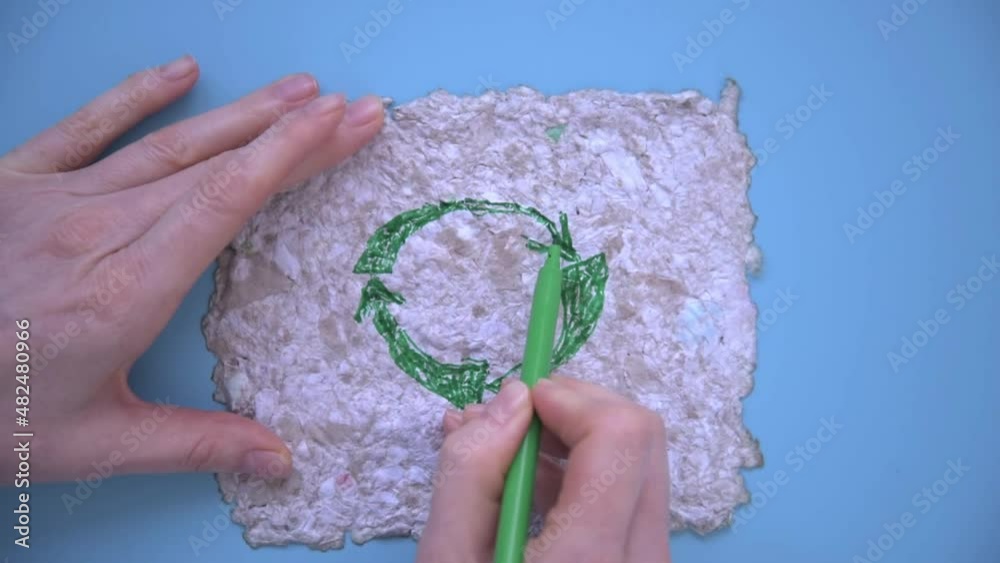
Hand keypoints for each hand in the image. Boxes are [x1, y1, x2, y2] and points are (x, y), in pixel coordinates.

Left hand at [0, 55, 383, 481]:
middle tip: (355, 108)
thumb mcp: (94, 444)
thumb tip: (281, 460)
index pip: (227, 202)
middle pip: (215, 166)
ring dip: (240, 113)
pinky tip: (182, 71)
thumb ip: (195, 444)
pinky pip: (84, 129)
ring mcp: (53, 200)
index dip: (291, 156)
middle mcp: (96, 231)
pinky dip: (135, 96)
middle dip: (293, 132)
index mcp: (126, 290)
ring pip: (166, 143)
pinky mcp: (15, 183)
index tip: (343, 125)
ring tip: (299, 89)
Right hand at [417, 376, 671, 561]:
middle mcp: (644, 561)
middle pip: (641, 440)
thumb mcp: (445, 561)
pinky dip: (579, 480)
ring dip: (571, 445)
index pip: (622, 434)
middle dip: (573, 412)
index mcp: (594, 559)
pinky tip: (520, 492)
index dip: (569, 399)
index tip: (515, 406)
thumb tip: (512, 399)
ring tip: (494, 458)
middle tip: (505, 424)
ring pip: (636, 468)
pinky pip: (627, 503)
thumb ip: (471, 470)